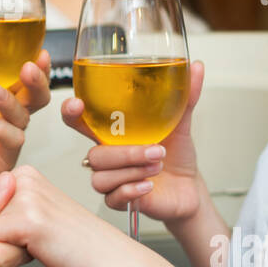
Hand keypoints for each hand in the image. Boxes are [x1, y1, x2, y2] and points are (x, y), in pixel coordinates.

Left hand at [0, 166, 139, 266]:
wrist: (117, 266)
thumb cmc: (82, 251)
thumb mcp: (37, 223)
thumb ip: (6, 216)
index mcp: (24, 175)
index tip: (14, 243)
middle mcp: (22, 179)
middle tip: (27, 252)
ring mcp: (24, 197)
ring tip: (33, 255)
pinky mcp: (26, 220)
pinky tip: (32, 260)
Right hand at [60, 59, 206, 225]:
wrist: (189, 188)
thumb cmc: (177, 154)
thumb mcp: (180, 122)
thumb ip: (185, 96)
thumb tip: (197, 66)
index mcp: (112, 132)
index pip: (79, 120)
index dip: (70, 112)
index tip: (77, 104)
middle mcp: (107, 155)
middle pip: (94, 154)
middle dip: (125, 153)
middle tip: (156, 149)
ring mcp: (111, 178)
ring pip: (100, 177)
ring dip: (132, 170)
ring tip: (158, 165)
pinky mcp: (119, 200)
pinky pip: (112, 197)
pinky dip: (131, 190)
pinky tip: (148, 185)